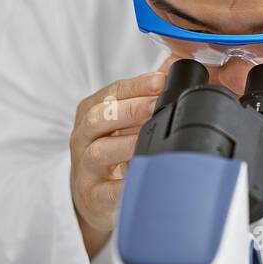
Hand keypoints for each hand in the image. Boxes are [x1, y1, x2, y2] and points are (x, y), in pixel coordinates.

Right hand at [69, 70, 164, 255]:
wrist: (91, 196)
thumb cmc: (112, 151)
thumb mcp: (123, 121)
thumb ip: (147, 94)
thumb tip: (179, 66)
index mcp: (91, 112)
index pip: (112, 92)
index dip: (136, 86)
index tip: (160, 80)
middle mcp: (83, 137)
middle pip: (99, 117)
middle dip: (129, 110)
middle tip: (155, 106)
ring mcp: (85, 168)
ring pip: (99, 152)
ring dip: (126, 144)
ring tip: (150, 139)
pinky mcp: (93, 197)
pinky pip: (108, 191)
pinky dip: (125, 185)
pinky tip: (142, 178)